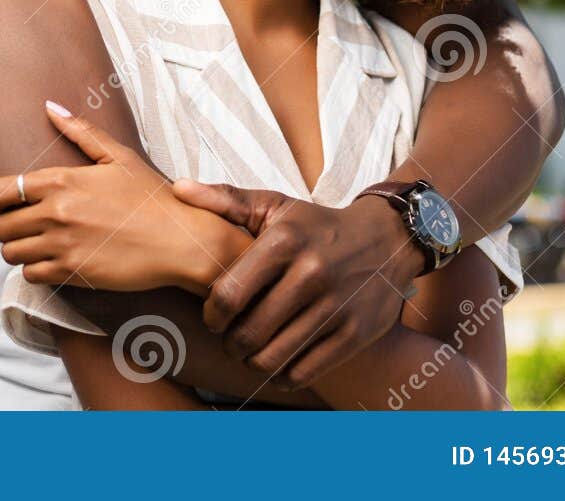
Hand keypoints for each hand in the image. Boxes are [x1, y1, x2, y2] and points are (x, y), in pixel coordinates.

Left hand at [0, 102, 244, 294]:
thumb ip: (80, 132)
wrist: (180, 241)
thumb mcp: (118, 156)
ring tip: (38, 243)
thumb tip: (50, 107)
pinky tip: (54, 260)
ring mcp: (62, 246)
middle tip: (26, 225)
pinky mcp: (73, 273)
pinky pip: (31, 275)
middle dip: (7, 225)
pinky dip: (37, 269)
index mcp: (61, 181)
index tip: (8, 203)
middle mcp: (56, 213)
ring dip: (20, 249)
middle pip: (0, 227)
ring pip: (11, 253)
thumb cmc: (151, 198)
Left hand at [172, 180, 425, 385]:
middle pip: (248, 333)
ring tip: (249, 352)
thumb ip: (224, 199)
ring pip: (274, 358)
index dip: (212, 315)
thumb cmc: (316, 225)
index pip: (229, 295)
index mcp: (284, 241)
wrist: (387, 239)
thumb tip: (178, 189)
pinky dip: (283, 375)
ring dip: (252, 362)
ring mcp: (336, 306)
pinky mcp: (357, 333)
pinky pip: (305, 371)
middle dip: (229, 343)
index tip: (213, 316)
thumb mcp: (274, 205)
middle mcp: (311, 274)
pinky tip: (278, 361)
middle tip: (229, 338)